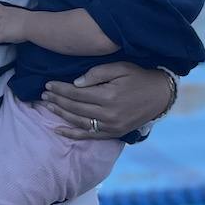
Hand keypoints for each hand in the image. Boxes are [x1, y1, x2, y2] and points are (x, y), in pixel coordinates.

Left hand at [39, 61, 169, 140]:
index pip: (77, 93)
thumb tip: (76, 83)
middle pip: (75, 107)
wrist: (161, 95)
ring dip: (60, 114)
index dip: (60, 89)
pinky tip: (58, 130)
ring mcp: (111, 126)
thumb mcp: (120, 68)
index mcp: (109, 96)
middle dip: (57, 100)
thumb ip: (97, 73)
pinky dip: (72, 134)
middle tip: (43, 94)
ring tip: (47, 105)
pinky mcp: (113, 133)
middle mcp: (108, 114)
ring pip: (78, 121)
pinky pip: (89, 136)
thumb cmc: (139, 77)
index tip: (48, 84)